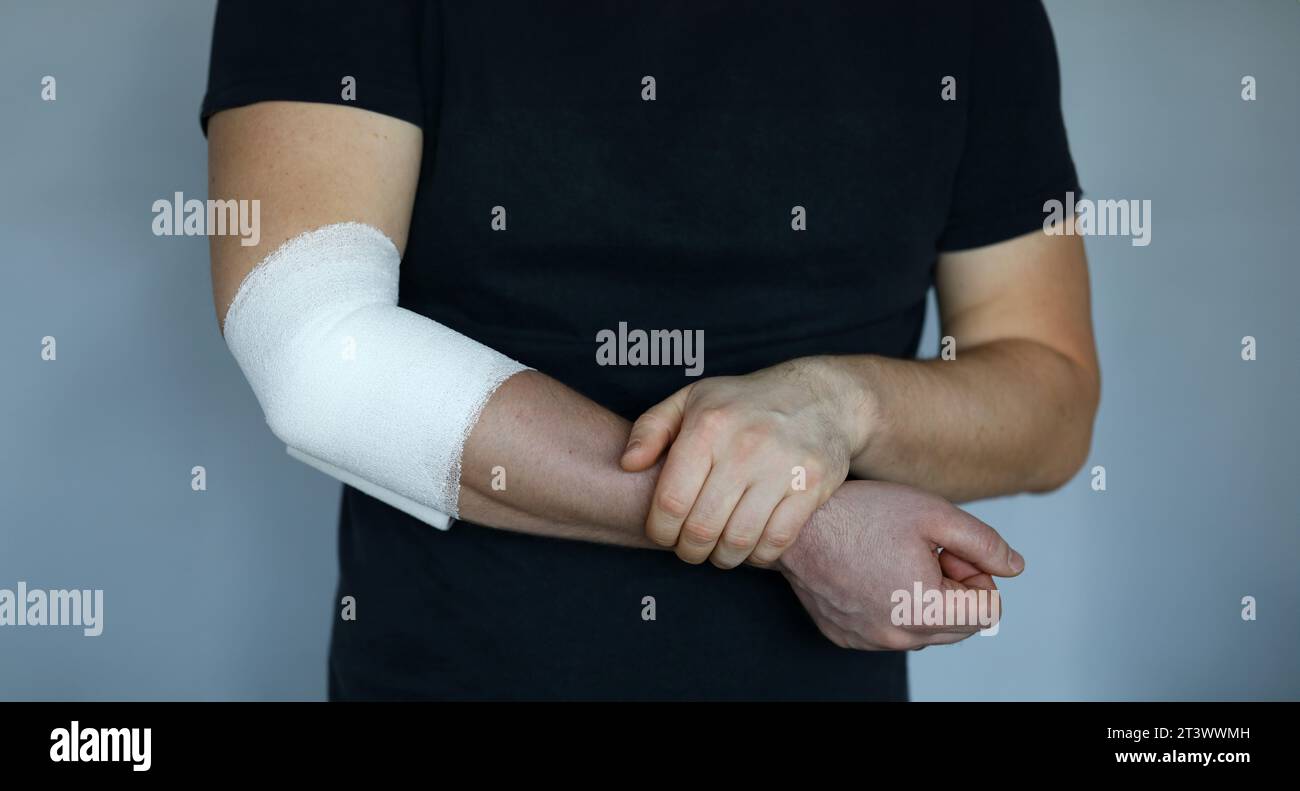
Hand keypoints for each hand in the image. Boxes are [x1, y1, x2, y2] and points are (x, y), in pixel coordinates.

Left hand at [621, 357, 870, 568]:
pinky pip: (777, 541)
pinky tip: (751, 546)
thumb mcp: (691, 400)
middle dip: (688, 550)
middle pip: (702, 528)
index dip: (660, 531)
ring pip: (739, 541)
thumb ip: (650, 429)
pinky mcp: (812, 485)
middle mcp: (745, 446)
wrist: (819, 397)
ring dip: (722, 558)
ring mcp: (783, 467)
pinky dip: (759, 555)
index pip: (671, 502)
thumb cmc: (743, 403)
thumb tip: (627, 465)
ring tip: (717, 551)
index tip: (663, 533)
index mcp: (708, 426)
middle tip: (690, 548)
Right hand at [778, 480, 1023, 650]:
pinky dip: (891, 605)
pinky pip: (889, 630)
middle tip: (923, 551)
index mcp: (926, 609)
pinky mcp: (847, 636)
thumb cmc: (859, 514)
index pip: (989, 612)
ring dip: (924, 598)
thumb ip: (984, 543)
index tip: (949, 551)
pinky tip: (871, 571)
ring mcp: (869, 640)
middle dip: (954, 589)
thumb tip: (1014, 567)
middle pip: (960, 626)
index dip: (978, 575)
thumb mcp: (934, 514)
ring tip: (894, 558)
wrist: (795, 524)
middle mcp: (898, 636)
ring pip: (925, 630)